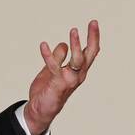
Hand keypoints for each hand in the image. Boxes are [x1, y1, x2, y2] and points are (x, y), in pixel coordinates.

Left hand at [23, 20, 100, 134]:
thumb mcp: (53, 69)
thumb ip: (59, 57)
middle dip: (92, 38)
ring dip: (76, 45)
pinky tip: (43, 45)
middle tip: (93, 22)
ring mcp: (69, 80)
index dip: (94, 37)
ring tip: (74, 30)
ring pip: (77, 60)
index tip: (94, 23)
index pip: (91, 52)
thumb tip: (63, 45)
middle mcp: (78, 75)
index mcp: (79, 71)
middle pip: (89, 54)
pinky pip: (54, 67)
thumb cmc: (49, 90)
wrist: (40, 111)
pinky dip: (49, 56)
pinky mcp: (57, 84)